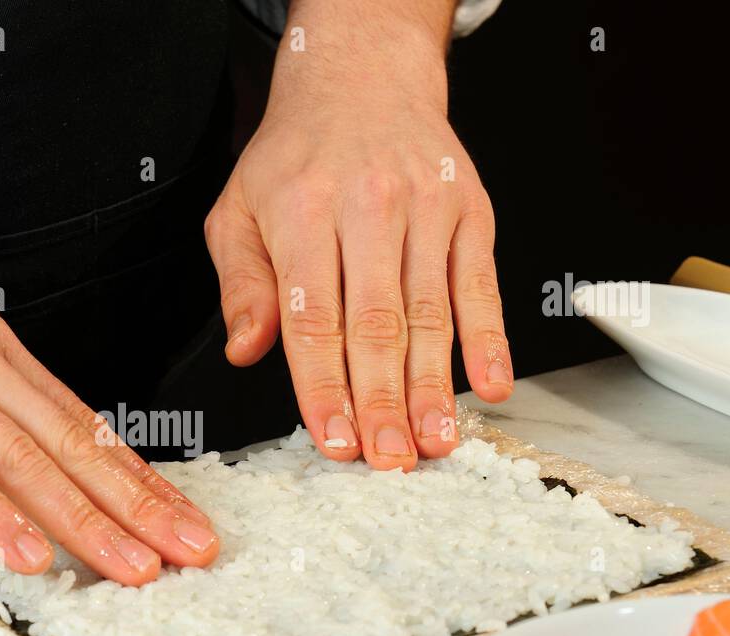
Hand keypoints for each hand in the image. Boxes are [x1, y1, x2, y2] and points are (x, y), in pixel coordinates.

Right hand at [0, 220, 219, 585]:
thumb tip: (10, 448)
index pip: (78, 421)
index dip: (137, 476)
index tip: (182, 517)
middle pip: (71, 442)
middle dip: (141, 504)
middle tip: (195, 551)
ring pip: (25, 458)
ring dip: (87, 520)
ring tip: (136, 567)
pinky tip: (29, 553)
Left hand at [205, 0, 512, 469]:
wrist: (362, 80)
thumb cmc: (296, 156)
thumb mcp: (239, 210)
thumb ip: (242, 284)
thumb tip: (247, 351)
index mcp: (304, 212)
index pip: (314, 318)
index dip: (325, 386)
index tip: (334, 439)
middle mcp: (369, 208)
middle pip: (378, 324)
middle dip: (384, 402)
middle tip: (388, 460)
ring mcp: (428, 209)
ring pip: (432, 313)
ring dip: (435, 386)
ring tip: (434, 443)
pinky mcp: (471, 212)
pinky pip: (481, 285)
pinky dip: (489, 339)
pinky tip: (489, 386)